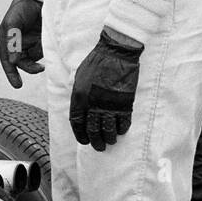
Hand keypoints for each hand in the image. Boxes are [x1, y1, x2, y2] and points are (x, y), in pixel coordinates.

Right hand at [0, 0, 44, 87]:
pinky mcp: (43, 41)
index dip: (12, 74)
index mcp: (7, 42)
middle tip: (39, 69)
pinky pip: (44, 52)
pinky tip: (50, 46)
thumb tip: (13, 61)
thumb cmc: (21, 8)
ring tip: (44, 50)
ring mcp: (31, 43)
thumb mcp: (13, 23)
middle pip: (22, 63)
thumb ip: (12, 41)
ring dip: (39, 59)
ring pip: (34, 59)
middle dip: (30, 68)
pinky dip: (47, 52)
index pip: (8, 61)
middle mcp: (18, 45)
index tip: (18, 85)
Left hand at [69, 29, 143, 150]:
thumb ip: (78, 95)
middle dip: (95, 141)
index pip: (77, 123)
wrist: (116, 53)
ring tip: (110, 142)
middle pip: (92, 129)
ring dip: (109, 138)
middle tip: (99, 146)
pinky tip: (121, 131)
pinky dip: (122, 129)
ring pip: (108, 129)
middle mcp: (93, 104)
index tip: (84, 140)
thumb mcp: (79, 78)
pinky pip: (123, 121)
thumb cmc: (96, 62)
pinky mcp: (124, 102)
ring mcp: (109, 104)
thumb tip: (80, 110)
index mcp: (79, 97)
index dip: (80, 134)